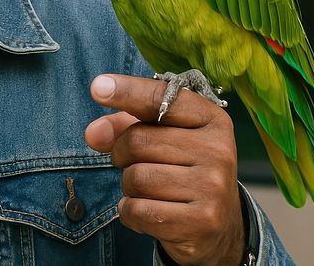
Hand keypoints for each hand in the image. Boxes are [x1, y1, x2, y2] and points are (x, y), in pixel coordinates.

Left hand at [85, 74, 243, 265]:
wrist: (220, 226)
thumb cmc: (183, 170)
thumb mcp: (164, 138)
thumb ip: (125, 125)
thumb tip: (93, 133)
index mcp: (212, 120)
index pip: (162, 99)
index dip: (126, 92)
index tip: (97, 88)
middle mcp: (218, 150)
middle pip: (138, 140)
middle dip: (121, 153)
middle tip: (132, 163)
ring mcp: (213, 187)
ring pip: (136, 178)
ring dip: (129, 186)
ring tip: (149, 191)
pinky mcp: (201, 221)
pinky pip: (138, 210)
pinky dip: (130, 212)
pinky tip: (148, 212)